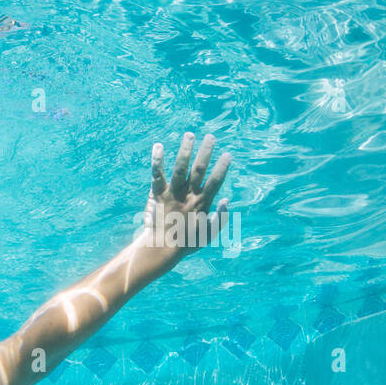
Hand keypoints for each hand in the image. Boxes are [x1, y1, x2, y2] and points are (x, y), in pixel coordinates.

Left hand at [141, 131, 231, 262]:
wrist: (161, 250)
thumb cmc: (185, 244)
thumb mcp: (208, 235)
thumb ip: (220, 219)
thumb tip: (226, 200)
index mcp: (202, 203)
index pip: (216, 181)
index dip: (222, 167)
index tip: (228, 155)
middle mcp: (188, 196)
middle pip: (199, 170)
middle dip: (206, 152)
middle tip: (210, 137)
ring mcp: (172, 194)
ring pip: (180, 168)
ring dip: (186, 150)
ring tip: (190, 134)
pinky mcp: (158, 195)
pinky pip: (157, 175)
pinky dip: (157, 161)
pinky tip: (158, 146)